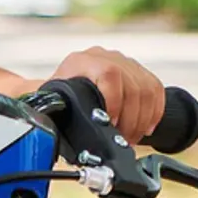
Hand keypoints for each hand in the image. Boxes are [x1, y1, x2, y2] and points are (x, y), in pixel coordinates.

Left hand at [49, 46, 165, 146]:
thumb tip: (42, 127)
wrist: (63, 91)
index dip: (115, 100)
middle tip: (124, 140)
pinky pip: (155, 88)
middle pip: (133, 85)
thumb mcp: (49, 106)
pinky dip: (155, 111)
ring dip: (143, 119)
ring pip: (147, 88)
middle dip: (131, 120)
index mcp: (81, 62)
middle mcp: (104, 57)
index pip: (109, 74)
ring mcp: (122, 62)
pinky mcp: (136, 72)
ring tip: (132, 138)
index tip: (112, 124)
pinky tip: (146, 127)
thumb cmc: (55, 102)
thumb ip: (48, 113)